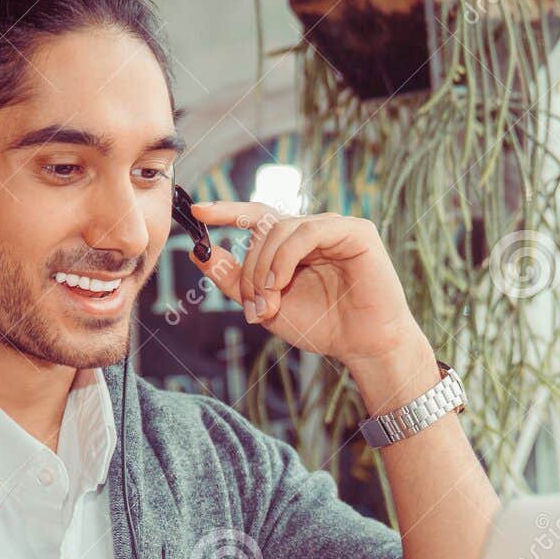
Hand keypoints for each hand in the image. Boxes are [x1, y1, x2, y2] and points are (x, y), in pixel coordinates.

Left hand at [187, 200, 425, 370]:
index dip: (227, 211)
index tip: (197, 212)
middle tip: (252, 305)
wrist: (362, 347)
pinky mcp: (357, 232)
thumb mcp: (266, 305)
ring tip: (269, 301)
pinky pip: (308, 231)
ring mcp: (336, 228)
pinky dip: (287, 257)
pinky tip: (282, 282)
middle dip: (250, 268)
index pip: (257, 216)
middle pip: (264, 228)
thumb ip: (235, 279)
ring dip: (265, 267)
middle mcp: (314, 230)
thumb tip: (200, 253)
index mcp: (294, 243)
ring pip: (282, 229)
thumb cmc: (321, 326)